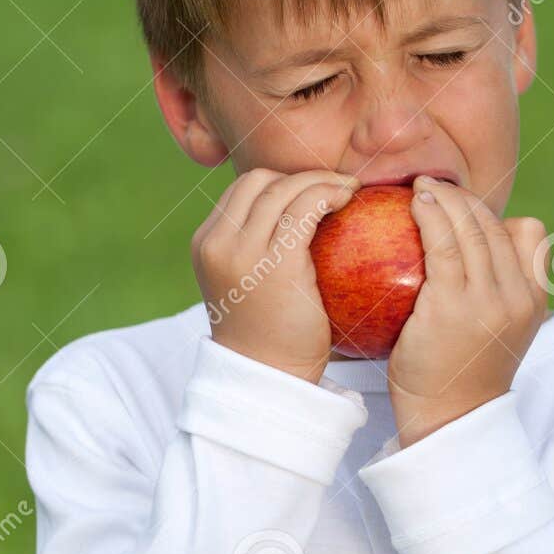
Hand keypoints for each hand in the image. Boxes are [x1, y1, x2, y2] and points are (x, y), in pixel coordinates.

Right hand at [192, 168, 360, 383]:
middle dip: (300, 174)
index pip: (241, 190)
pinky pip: (305, 209)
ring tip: (347, 189)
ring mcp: (243, 254)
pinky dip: (328, 194)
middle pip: (259, 180)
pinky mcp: (277, 266)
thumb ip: (255, 248)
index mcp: (206, 243)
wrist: (268, 379)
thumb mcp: (245, 283)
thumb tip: (295, 214)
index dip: (279, 181)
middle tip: (335, 185)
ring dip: (320, 180)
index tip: (311, 190)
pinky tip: (347, 200)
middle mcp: (217, 243)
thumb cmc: (267, 335)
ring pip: (283, 188)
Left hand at [386, 176, 549, 447]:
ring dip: (446, 198)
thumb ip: (494, 292)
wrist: (449, 420)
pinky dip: (430, 216)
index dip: (496, 211)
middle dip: (465, 196)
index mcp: (534, 300)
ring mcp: (489, 301)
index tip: (463, 203)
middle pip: (497, 225)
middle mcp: (518, 296)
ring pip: (472, 229)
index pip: (530, 234)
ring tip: (420, 185)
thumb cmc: (458, 373)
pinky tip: (413, 204)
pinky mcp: (453, 305)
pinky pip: (443, 246)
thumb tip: (470, 250)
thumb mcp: (495, 331)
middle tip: (433, 183)